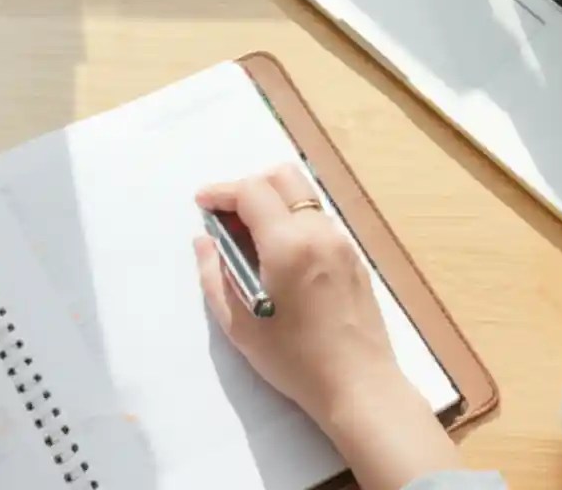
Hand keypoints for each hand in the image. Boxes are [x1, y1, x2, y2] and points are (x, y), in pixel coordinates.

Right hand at [194, 164, 461, 489]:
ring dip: (273, 204)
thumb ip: (214, 274)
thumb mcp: (238, 323)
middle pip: (283, 178)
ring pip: (304, 197)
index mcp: (288, 244)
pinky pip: (318, 221)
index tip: (203, 205)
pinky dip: (293, 221)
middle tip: (227, 217)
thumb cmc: (294, 359)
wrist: (358, 384)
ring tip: (251, 240)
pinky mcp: (354, 257)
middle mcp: (319, 232)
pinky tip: (280, 257)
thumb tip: (205, 241)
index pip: (252, 191)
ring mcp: (342, 243)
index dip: (221, 192)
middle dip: (250, 187)